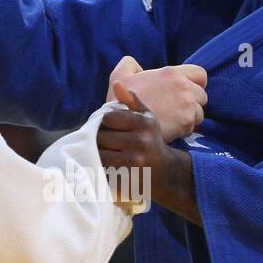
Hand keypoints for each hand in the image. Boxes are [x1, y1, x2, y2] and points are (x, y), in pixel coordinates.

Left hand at [98, 83, 165, 202]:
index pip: (108, 118)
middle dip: (98, 138)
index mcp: (143, 123)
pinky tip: (107, 164)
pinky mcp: (126, 177)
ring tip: (104, 151)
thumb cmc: (151, 140)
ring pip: (100, 153)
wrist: (164, 172)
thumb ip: (132, 100)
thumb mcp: (147, 118)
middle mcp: (140, 141)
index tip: (107, 126)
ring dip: (97, 153)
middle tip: (102, 141)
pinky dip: (101, 166)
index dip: (104, 122)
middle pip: (101, 136)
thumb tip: (117, 84)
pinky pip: (103, 169)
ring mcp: (133, 161)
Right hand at [106, 60, 206, 141]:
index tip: (186, 91)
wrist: (121, 125)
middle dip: (193, 102)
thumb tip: (137, 66)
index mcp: (171, 73)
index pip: (200, 74)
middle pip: (202, 95)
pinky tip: (170, 130)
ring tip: (173, 121)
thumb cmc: (120, 100)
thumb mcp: (119, 76)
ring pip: (199, 113)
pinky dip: (184, 130)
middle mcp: (184, 87)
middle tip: (177, 109)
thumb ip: (130, 64)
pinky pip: (192, 127)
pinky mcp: (186, 123)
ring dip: (189, 117)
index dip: (196, 83)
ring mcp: (187, 106)